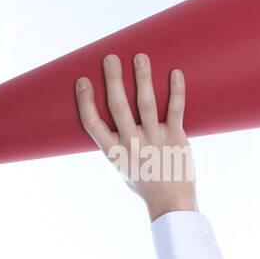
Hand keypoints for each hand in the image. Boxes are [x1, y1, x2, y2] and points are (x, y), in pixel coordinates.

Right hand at [76, 53, 196, 220]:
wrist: (171, 201)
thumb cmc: (145, 182)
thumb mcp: (122, 165)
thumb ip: (116, 142)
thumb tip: (111, 113)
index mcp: (114, 152)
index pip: (92, 123)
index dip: (85, 101)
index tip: (83, 80)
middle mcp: (132, 144)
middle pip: (119, 106)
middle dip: (113, 79)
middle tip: (110, 58)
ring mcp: (155, 140)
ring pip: (147, 103)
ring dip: (143, 78)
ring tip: (140, 57)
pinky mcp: (176, 137)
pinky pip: (176, 109)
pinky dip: (176, 90)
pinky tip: (175, 73)